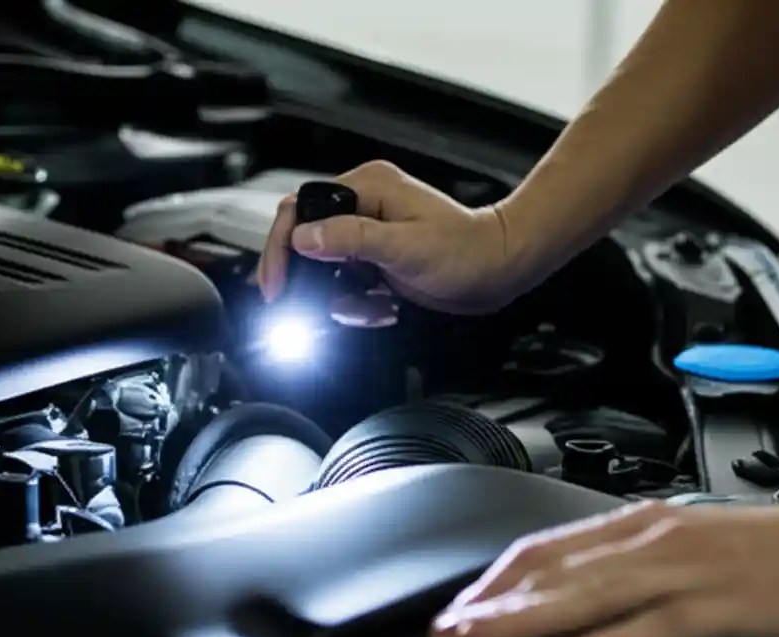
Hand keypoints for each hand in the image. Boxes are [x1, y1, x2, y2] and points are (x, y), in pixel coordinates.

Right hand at [256, 161, 527, 315]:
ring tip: (366, 308)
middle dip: (303, 278)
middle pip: (305, 238)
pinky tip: (379, 309)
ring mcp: (369, 232)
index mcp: (366, 186)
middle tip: (297, 306)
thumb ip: (352, 239)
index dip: (281, 246)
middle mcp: (363, 204)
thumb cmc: (467, 251)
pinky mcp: (376, 256)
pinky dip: (354, 302)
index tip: (278, 282)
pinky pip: (345, 282)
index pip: (300, 209)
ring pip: (323, 267)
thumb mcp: (406, 246)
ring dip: (335, 296)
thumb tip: (304, 237)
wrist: (500, 269)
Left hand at [428, 499, 778, 636]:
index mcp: (642, 526)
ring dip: (522, 619)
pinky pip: (653, 629)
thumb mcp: (688, 551)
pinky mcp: (724, 608)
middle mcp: (653, 541)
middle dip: (490, 604)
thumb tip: (575, 594)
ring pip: (586, 596)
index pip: (543, 550)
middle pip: (552, 573)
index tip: (455, 610)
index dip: (492, 582)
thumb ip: (631, 567)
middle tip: (441, 634)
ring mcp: (686, 573)